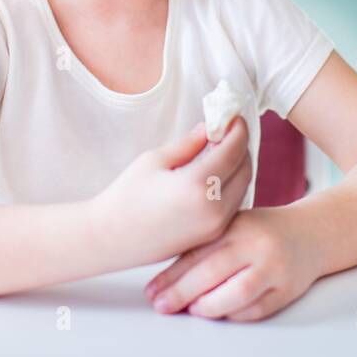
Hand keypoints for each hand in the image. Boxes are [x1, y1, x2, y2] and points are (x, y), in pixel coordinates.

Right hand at [92, 116, 251, 266]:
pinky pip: (233, 204)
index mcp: (197, 185)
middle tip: (227, 131)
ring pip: (243, 188)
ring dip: (238, 166)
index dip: (238, 129)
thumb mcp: (155, 160)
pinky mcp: (211, 236)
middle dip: (241, 146)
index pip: (233, 150)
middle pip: (245, 169)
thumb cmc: (126, 196)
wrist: (111, 239)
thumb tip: (210, 129)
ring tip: (220, 150)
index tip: (234, 117)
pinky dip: (231, 185)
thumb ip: (189, 144)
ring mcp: (215, 226)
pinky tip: (215, 174)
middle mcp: (213, 208)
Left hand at [143, 206, 322, 321]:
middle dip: (182, 293)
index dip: (171, 274)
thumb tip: (167, 278)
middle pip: (214, 272)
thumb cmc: (262, 231)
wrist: (311, 234)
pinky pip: (256, 310)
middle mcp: (258, 244)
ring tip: (193, 310)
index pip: (199, 251)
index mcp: (239, 225)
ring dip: (209, 306)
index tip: (152, 290)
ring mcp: (275, 267)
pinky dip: (234, 315)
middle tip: (163, 305)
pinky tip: (219, 314)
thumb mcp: (234, 225)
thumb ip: (206, 243)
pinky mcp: (288, 289)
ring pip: (237, 293)